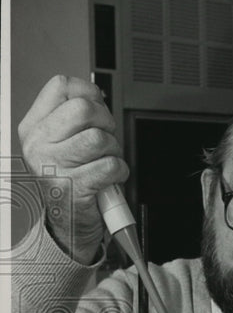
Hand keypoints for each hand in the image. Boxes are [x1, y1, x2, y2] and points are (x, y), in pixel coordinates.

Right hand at [18, 75, 128, 263]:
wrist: (68, 225)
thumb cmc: (72, 181)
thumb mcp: (62, 144)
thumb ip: (73, 117)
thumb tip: (96, 96)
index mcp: (34, 127)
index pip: (62, 86)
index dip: (88, 93)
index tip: (95, 110)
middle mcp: (38, 144)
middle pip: (84, 108)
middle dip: (106, 123)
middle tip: (104, 141)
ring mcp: (53, 166)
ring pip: (100, 138)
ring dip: (113, 151)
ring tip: (103, 164)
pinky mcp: (73, 188)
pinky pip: (110, 166)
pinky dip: (119, 172)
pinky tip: (108, 180)